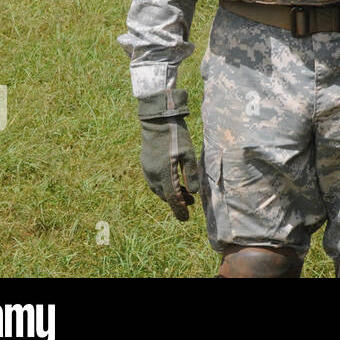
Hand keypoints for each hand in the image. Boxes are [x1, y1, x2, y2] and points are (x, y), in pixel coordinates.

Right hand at [137, 89, 199, 220]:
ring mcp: (147, 169)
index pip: (172, 198)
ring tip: (185, 194)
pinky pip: (154, 182)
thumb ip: (191, 173)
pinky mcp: (146, 164)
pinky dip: (164, 186)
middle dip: (177, 202)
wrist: (157, 120)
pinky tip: (173, 182)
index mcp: (165, 174)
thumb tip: (193, 192)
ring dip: (170, 194)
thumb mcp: (189, 153)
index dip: (179, 210)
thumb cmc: (176, 135)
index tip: (186, 219)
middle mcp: (153, 175)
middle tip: (191, 203)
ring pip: (158, 190)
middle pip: (165, 195)